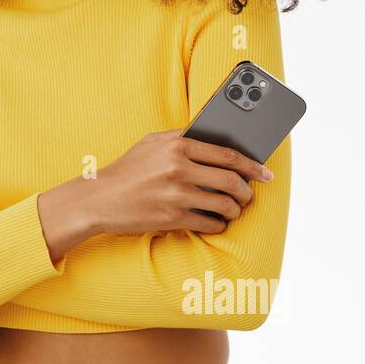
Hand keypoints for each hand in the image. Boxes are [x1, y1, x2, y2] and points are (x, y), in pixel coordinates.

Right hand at [87, 128, 273, 235]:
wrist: (99, 199)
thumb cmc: (127, 170)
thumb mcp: (152, 143)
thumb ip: (183, 138)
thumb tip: (219, 140)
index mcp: (177, 144)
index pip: (228, 154)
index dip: (253, 165)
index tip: (265, 173)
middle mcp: (178, 167)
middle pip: (231, 180)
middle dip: (247, 191)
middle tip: (249, 195)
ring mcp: (175, 194)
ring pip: (224, 204)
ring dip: (235, 210)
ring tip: (232, 210)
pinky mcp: (172, 218)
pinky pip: (210, 223)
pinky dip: (218, 225)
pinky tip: (215, 222)